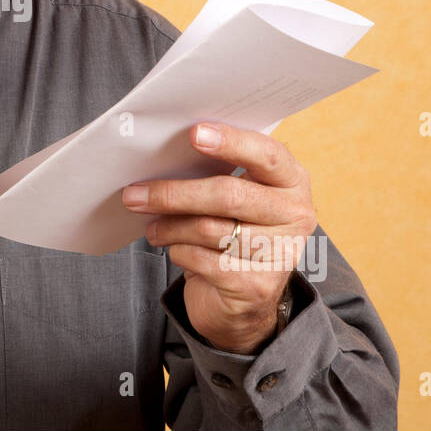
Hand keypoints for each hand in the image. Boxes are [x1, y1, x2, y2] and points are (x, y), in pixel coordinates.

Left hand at [122, 121, 314, 353]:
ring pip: (209, 229)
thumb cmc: (234, 230)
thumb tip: (162, 155)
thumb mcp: (237, 196)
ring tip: (151, 226)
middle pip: (229, 194)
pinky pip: (203, 260)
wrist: (245, 296)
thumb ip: (217, 171)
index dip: (232, 142)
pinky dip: (180, 253)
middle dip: (175, 193)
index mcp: (292, 181)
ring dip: (170, 226)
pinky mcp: (257, 286)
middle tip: (134, 194)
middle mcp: (296, 215)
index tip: (195, 133)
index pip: (268, 154)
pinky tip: (176, 250)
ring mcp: (280, 253)